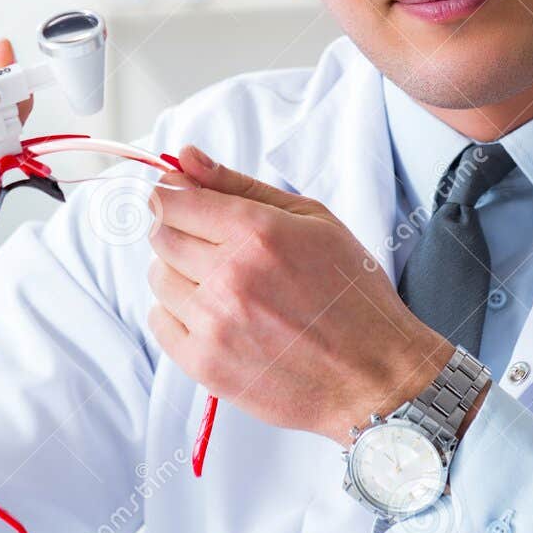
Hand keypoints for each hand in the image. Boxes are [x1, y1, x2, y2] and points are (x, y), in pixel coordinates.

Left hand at [146, 145, 453, 444]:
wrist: (374, 375)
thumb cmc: (351, 295)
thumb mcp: (312, 221)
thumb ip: (241, 185)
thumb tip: (186, 157)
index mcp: (258, 233)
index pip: (173, 200)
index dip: (174, 196)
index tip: (183, 202)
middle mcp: (231, 275)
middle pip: (160, 235)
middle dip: (180, 232)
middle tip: (216, 246)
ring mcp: (215, 323)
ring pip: (158, 278)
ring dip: (181, 273)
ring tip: (224, 284)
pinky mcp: (206, 364)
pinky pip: (158, 322)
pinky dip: (178, 313)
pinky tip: (216, 314)